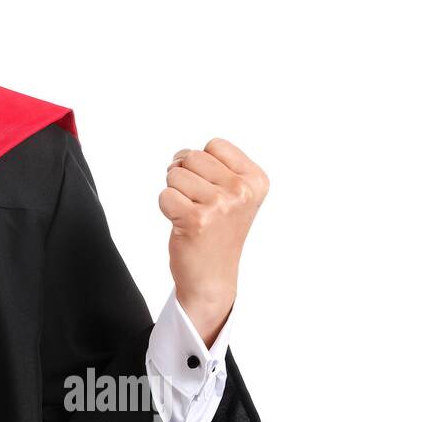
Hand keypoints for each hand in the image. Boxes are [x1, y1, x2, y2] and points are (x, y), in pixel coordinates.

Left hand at [158, 137, 267, 333]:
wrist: (212, 277)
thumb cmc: (218, 231)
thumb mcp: (235, 195)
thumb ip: (217, 166)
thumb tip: (182, 155)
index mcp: (256, 180)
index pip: (214, 144)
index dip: (201, 162)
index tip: (209, 187)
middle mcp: (242, 191)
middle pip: (191, 156)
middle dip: (184, 175)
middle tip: (195, 202)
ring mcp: (220, 205)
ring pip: (174, 174)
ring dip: (175, 193)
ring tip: (190, 213)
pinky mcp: (197, 220)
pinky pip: (164, 195)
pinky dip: (166, 208)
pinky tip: (182, 224)